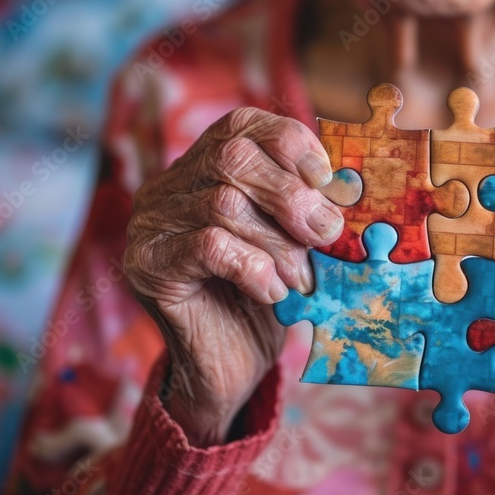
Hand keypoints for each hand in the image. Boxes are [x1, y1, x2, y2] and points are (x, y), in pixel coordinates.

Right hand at [123, 108, 342, 444]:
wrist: (230, 368)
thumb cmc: (268, 295)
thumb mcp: (294, 240)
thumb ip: (309, 207)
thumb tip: (348, 187)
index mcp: (204, 167)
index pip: (242, 126)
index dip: (290, 143)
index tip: (327, 179)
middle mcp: (168, 186)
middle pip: (232, 159)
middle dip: (291, 195)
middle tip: (326, 233)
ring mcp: (150, 224)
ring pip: (223, 205)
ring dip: (278, 243)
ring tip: (301, 277)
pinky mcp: (146, 267)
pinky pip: (208, 247)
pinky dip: (253, 268)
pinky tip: (271, 292)